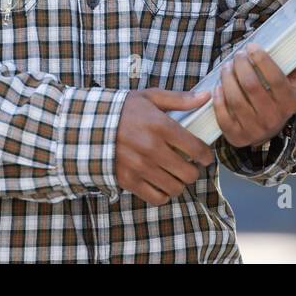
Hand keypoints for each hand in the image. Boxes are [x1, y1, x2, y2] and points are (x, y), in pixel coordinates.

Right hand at [115, 89, 215, 205]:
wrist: (89, 124)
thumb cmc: (123, 109)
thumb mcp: (150, 97)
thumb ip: (179, 99)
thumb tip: (205, 97)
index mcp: (160, 126)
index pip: (196, 148)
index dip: (206, 156)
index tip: (206, 157)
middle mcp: (152, 149)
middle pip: (188, 173)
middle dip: (194, 171)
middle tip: (190, 166)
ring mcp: (140, 167)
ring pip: (175, 188)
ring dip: (179, 183)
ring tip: (176, 176)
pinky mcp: (129, 181)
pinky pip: (156, 198)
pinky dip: (163, 194)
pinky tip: (161, 184)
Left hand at [213, 34, 295, 148]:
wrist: (270, 133)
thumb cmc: (281, 98)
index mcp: (289, 101)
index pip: (274, 78)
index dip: (260, 60)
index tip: (251, 47)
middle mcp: (273, 117)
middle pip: (250, 86)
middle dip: (239, 66)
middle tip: (236, 55)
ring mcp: (254, 129)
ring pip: (234, 99)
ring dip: (226, 78)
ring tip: (226, 67)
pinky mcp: (237, 137)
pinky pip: (222, 116)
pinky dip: (217, 99)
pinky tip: (218, 87)